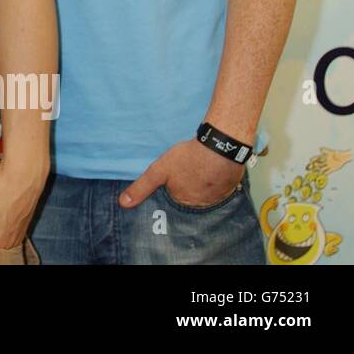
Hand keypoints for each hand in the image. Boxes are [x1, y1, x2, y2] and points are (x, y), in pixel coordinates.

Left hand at [120, 139, 243, 208]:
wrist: (221, 148)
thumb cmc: (188, 159)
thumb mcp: (159, 171)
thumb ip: (142, 187)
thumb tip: (123, 204)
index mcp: (183, 202)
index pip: (174, 197)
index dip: (172, 184)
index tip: (175, 174)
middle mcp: (201, 204)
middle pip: (190, 194)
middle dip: (188, 184)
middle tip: (188, 168)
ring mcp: (218, 196)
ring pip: (206, 190)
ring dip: (203, 181)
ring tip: (198, 166)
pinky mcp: (230, 187)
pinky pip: (220, 185)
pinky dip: (216, 178)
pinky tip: (212, 167)